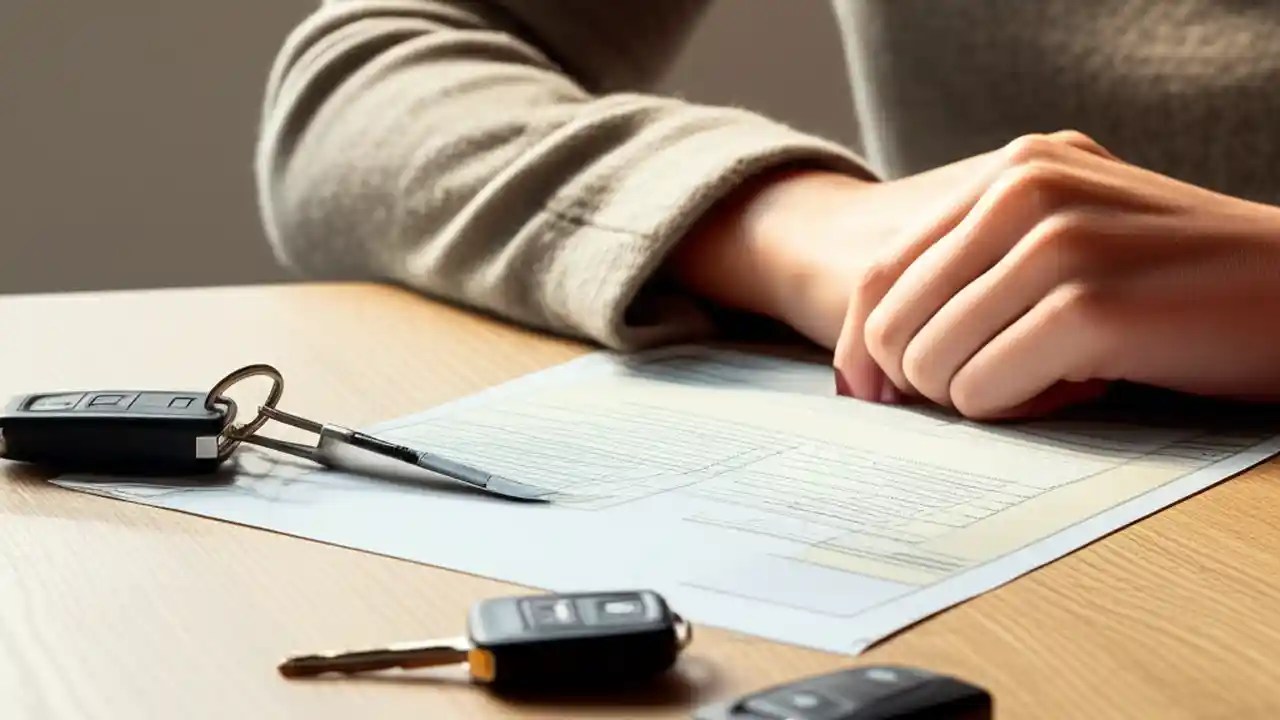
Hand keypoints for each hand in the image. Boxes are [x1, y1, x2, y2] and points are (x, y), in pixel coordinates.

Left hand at [832, 131, 1279, 417]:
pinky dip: (1015, 410)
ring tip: (1048, 380)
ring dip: (976, 395)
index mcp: (1014, 168)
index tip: (874, 393)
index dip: (864, 346)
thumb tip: (867, 359)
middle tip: (989, 388)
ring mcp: (1058, 244)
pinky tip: (1077, 389)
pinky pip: (981, 391)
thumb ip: (974, 270)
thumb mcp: (1069, 240)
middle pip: (891, 322)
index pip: (880, 271)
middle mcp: (1025, 189)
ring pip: (928, 363)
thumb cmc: (1172, 282)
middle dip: (921, 378)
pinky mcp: (1088, 308)